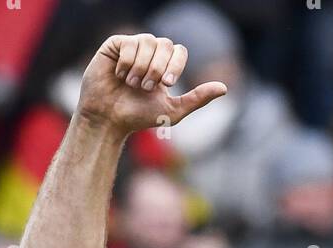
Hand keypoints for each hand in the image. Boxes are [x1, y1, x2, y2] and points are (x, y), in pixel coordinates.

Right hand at [78, 33, 226, 136]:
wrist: (108, 120)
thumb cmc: (137, 117)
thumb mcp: (172, 111)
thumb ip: (197, 99)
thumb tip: (224, 87)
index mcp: (164, 65)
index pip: (179, 50)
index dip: (175, 65)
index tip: (166, 84)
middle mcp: (149, 52)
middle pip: (165, 44)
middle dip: (158, 68)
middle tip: (145, 88)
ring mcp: (132, 47)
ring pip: (148, 41)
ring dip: (141, 67)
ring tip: (131, 84)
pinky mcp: (115, 45)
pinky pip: (129, 43)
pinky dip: (126, 63)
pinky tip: (119, 75)